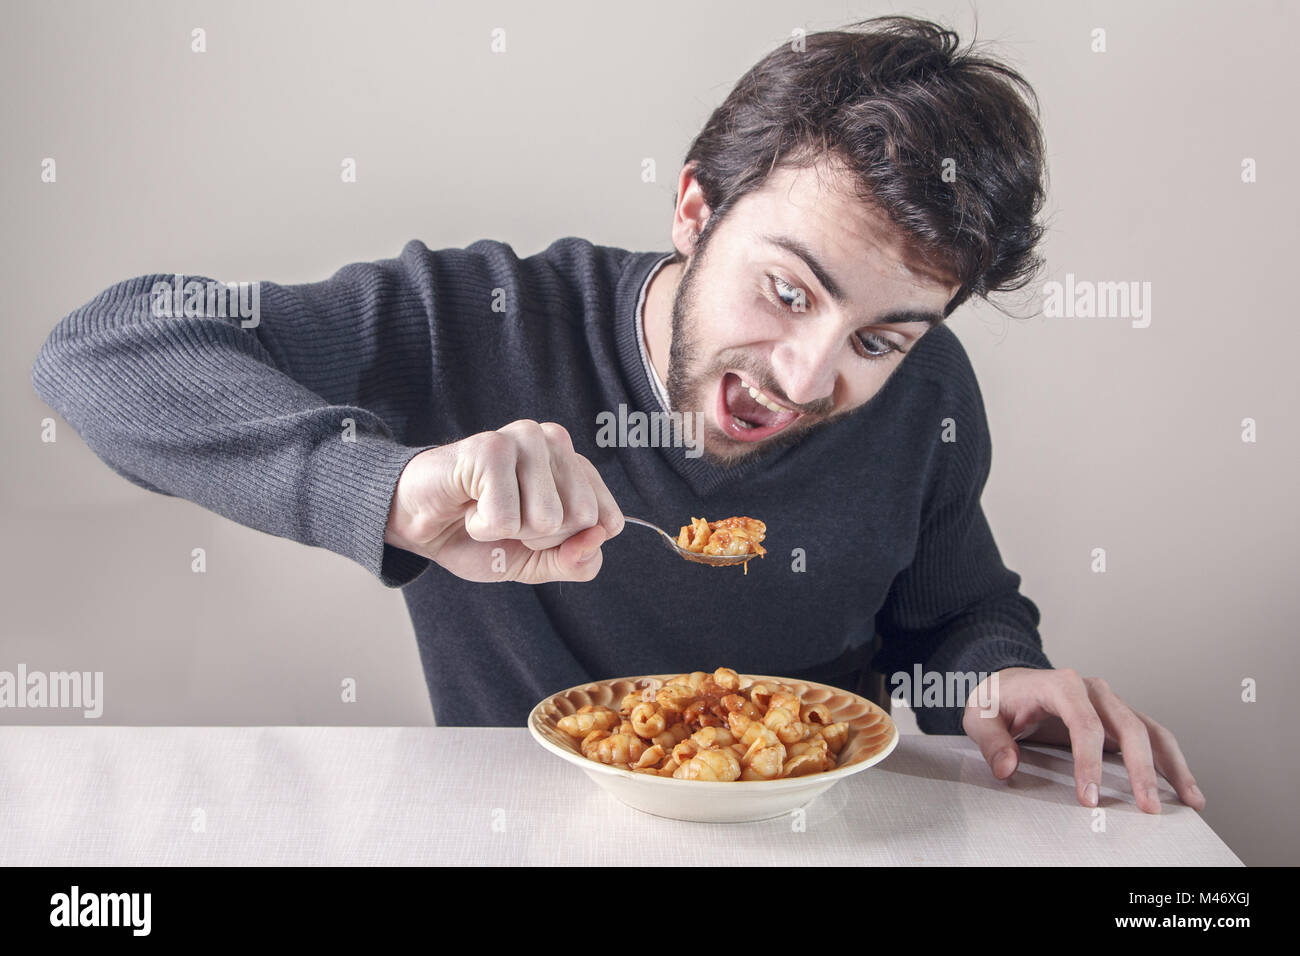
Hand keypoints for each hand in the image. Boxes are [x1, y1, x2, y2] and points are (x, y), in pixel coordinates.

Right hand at [384, 420, 623, 583]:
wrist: (415, 522)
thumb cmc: (477, 535)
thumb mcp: (536, 562)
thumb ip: (576, 562)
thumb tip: (597, 541)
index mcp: (575, 465)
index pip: (609, 521)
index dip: (569, 544)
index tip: (535, 532)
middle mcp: (556, 442)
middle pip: (582, 520)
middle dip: (539, 538)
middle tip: (505, 518)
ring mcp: (525, 438)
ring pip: (548, 520)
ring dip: (507, 531)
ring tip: (484, 509)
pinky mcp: (491, 447)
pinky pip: (505, 518)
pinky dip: (481, 527)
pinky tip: (467, 505)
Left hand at [962, 667, 1204, 813]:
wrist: (1008, 682)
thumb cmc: (997, 699)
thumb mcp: (980, 715)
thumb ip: (990, 740)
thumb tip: (1007, 767)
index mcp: (1060, 684)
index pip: (1084, 724)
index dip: (1089, 762)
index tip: (1090, 797)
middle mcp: (1093, 690)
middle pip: (1128, 727)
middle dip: (1140, 770)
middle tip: (1146, 807)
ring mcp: (1110, 702)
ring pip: (1150, 731)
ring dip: (1172, 766)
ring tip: (1190, 801)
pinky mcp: (1119, 718)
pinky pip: (1153, 737)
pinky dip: (1172, 762)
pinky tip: (1185, 789)